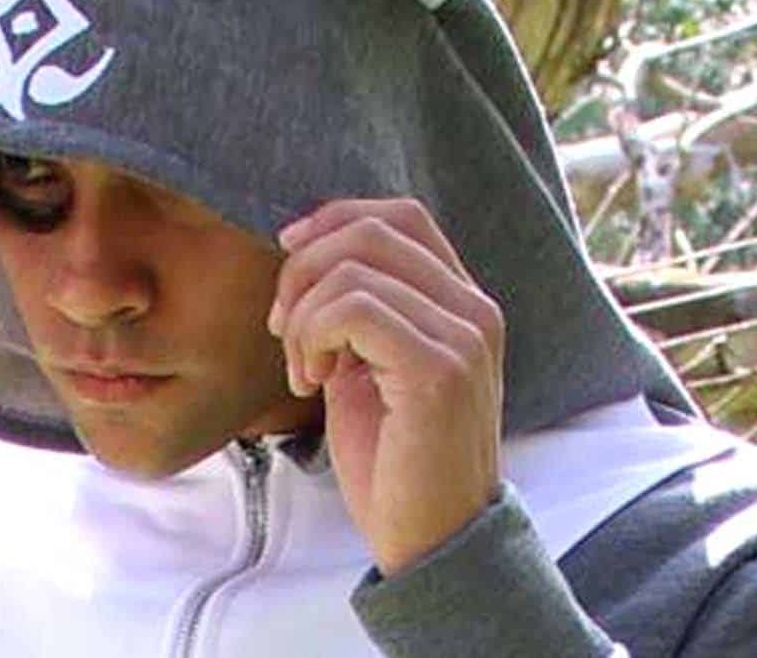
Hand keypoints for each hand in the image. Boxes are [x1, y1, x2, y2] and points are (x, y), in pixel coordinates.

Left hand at [267, 199, 503, 575]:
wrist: (429, 540)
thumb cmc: (393, 460)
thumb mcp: (367, 366)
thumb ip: (354, 311)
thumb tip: (303, 252)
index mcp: (462, 302)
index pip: (400, 216)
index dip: (333, 221)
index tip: (287, 258)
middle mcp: (474, 310)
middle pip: (372, 229)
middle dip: (303, 268)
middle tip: (282, 329)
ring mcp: (464, 337)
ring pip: (355, 267)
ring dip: (303, 315)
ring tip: (302, 369)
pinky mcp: (440, 371)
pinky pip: (355, 309)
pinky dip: (313, 336)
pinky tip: (312, 382)